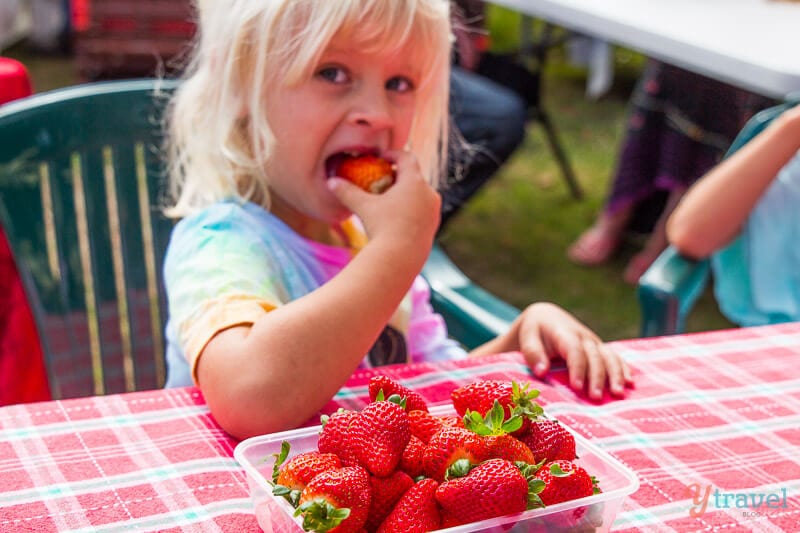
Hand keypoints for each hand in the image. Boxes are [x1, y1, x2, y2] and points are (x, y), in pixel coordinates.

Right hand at [327, 150, 440, 258]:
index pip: (406, 157)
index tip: (381, 158)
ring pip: (420, 194)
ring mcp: (434, 210)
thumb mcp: (363, 207)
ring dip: (406, 193)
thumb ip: (348, 192)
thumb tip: (330, 182)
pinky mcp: (434, 226)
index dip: (393, 154)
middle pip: (414, 176)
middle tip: (383, 179)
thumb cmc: (382, 228)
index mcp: (414, 182)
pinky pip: (423, 210)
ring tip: (389, 199)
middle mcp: (429, 193)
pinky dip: (411, 208)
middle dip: (399, 176)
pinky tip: (397, 218)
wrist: (400, 259)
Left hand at [501, 303, 632, 398]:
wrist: (547, 317)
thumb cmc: (535, 331)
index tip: (577, 387)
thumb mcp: (527, 337)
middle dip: (597, 377)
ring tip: (618, 393)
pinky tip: (631, 383)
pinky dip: (624, 369)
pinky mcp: (600, 348)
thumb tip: (541, 371)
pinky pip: (615, 357)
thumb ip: (532, 352)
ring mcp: (594, 342)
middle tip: (595, 397)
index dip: (577, 368)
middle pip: (594, 356)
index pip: (574, 350)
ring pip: (609, 356)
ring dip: (616, 375)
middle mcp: (583, 337)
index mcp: (564, 333)